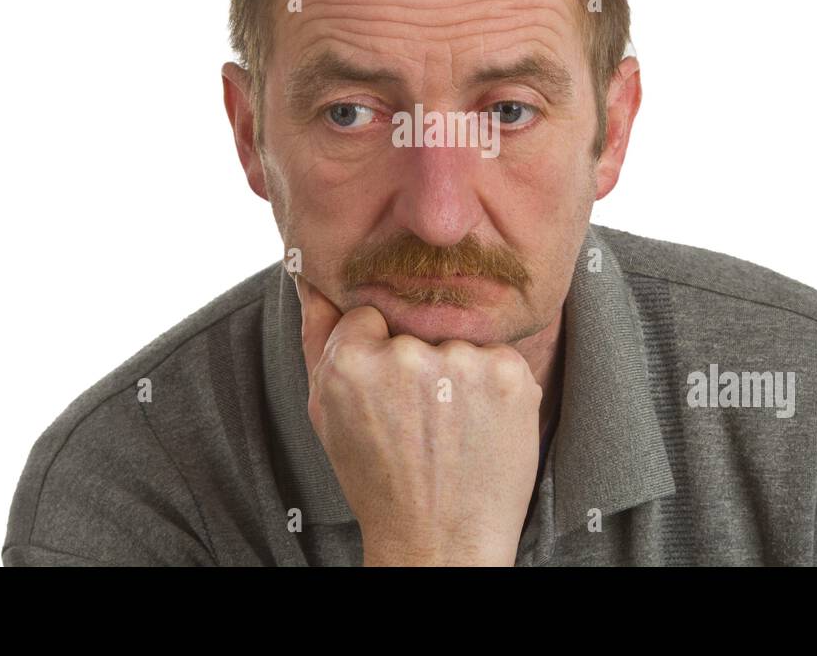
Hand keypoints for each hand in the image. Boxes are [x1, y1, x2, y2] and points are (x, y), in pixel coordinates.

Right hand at [293, 272, 541, 565]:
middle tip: (419, 421)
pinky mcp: (509, 374)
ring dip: (457, 373)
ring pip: (457, 340)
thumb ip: (316, 336)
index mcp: (351, 362)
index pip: (369, 315)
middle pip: (413, 326)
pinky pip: (496, 354)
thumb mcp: (325, 412)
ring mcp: (462, 364)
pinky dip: (491, 385)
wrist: (440, 543)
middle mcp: (406, 357)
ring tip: (450, 430)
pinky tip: (478, 427)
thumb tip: (307, 272)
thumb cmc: (378, 479)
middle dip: (417, 363)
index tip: (384, 397)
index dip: (377, 355)